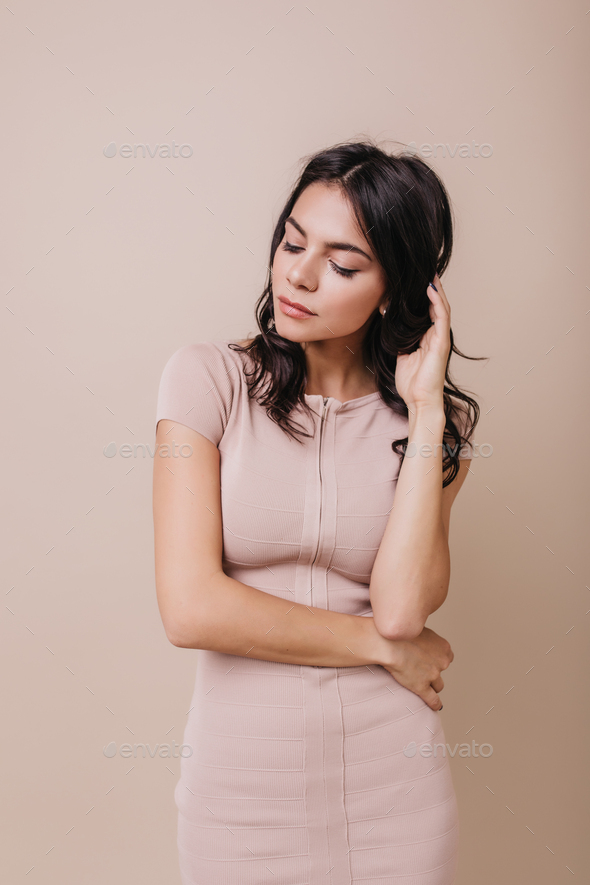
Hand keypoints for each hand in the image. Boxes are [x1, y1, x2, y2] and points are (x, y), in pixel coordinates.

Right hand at [378, 625, 453, 710]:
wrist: (388, 643)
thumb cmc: (399, 634)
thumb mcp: (419, 629)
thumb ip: (425, 638)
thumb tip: (422, 640)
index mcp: (443, 647)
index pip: (447, 657)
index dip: (436, 659)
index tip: (428, 660)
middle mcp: (441, 662)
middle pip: (441, 671)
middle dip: (433, 671)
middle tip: (419, 668)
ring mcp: (432, 675)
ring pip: (438, 685)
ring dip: (432, 685)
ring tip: (423, 684)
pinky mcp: (422, 687)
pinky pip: (433, 700)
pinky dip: (435, 704)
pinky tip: (435, 706)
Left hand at [394, 274, 451, 411]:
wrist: (419, 400)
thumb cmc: (411, 383)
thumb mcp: (400, 355)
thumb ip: (398, 338)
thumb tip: (388, 321)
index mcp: (427, 337)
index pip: (426, 310)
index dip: (420, 295)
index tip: (412, 280)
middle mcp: (435, 334)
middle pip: (435, 304)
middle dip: (430, 286)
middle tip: (422, 268)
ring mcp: (440, 338)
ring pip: (441, 306)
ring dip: (435, 289)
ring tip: (429, 272)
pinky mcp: (441, 343)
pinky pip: (441, 317)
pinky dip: (436, 302)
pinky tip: (430, 289)